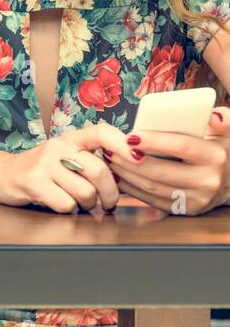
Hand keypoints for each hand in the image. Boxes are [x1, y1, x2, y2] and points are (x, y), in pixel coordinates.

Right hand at [0, 123, 129, 212]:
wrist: (0, 174)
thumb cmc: (42, 170)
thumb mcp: (65, 157)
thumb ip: (92, 160)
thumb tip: (131, 170)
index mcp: (69, 139)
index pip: (101, 132)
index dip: (123, 144)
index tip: (139, 157)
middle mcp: (57, 147)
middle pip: (99, 171)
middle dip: (110, 194)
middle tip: (108, 204)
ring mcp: (43, 164)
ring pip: (85, 192)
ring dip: (88, 205)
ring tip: (79, 204)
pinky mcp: (33, 182)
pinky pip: (66, 204)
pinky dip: (68, 210)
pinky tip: (59, 204)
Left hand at [104, 107, 229, 215]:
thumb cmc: (221, 150)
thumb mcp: (227, 132)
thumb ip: (223, 119)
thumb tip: (213, 115)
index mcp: (215, 157)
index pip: (180, 146)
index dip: (154, 141)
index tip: (129, 136)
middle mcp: (208, 181)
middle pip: (160, 171)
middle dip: (129, 160)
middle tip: (108, 148)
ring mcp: (197, 199)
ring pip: (152, 187)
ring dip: (126, 174)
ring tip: (109, 159)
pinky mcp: (186, 211)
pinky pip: (152, 200)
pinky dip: (132, 189)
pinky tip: (118, 176)